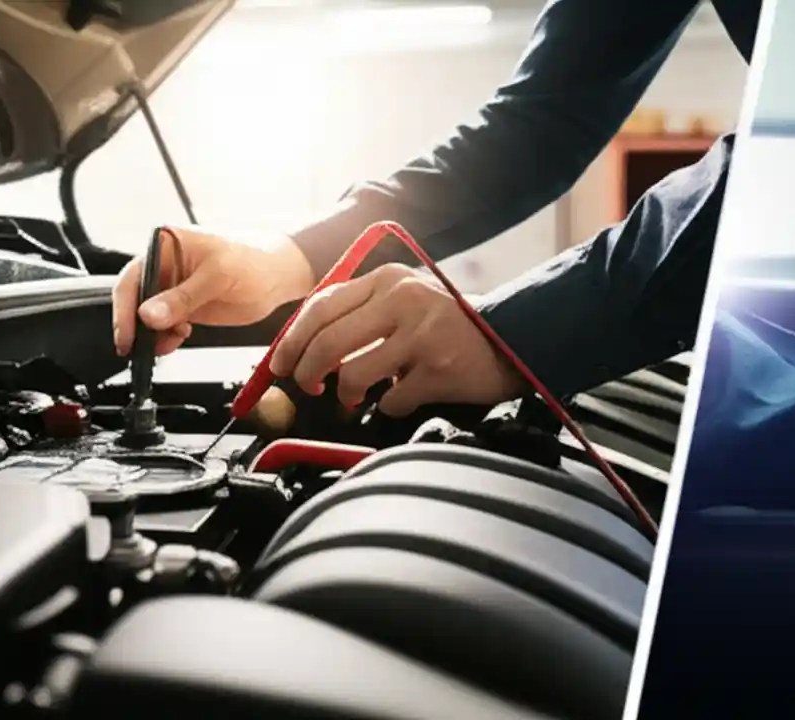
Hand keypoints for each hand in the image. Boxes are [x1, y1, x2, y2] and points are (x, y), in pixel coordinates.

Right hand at [112, 226, 315, 356]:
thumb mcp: (218, 276)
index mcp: (165, 245)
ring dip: (153, 334)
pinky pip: (166, 324)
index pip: (132, 277)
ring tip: (166, 344)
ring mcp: (175, 286)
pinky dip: (166, 336)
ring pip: (149, 315)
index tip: (126, 335)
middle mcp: (165, 264)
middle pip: (136, 298)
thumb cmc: (255, 260)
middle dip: (137, 325)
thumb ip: (183, 298)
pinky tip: (176, 340)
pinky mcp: (187, 305)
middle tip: (139, 348)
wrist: (282, 274)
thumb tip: (147, 315)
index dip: (124, 308)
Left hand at [268, 263, 527, 416]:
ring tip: (353, 398)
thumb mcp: (407, 300)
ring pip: (353, 375)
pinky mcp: (438, 371)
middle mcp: (404, 301)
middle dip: (307, 371)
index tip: (282, 363)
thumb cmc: (452, 325)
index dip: (292, 340)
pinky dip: (387, 406)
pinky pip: (390, 400)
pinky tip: (399, 398)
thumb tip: (304, 345)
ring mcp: (423, 337)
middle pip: (328, 342)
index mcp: (389, 280)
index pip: (321, 306)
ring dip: (345, 394)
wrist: (512, 339)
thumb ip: (364, 312)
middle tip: (308, 386)